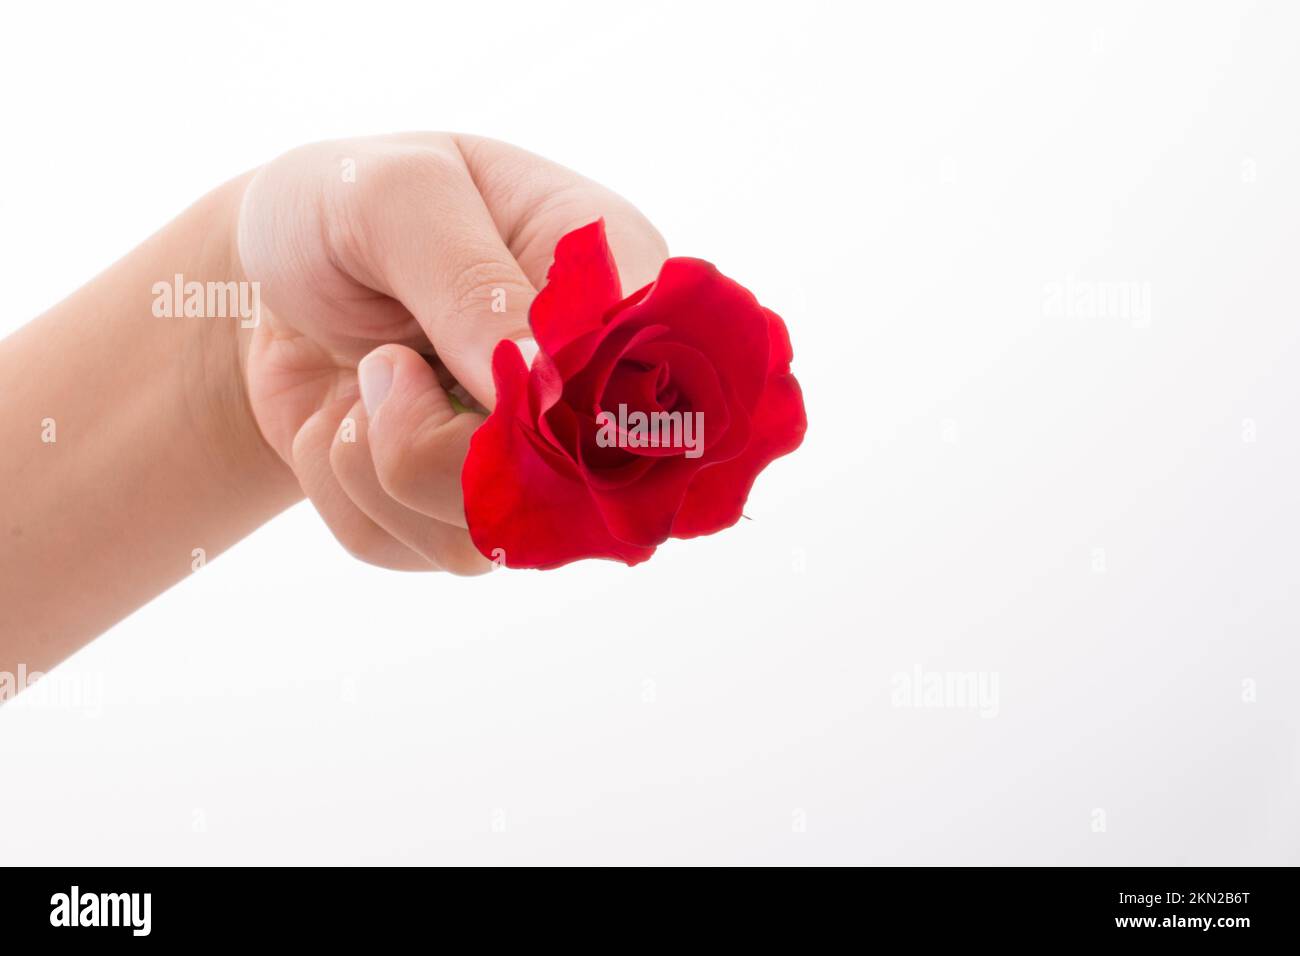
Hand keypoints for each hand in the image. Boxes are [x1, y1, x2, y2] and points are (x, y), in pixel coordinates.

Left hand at [236, 133, 668, 572]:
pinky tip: (350, 418)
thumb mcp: (394, 196)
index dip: (581, 406)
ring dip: (379, 462)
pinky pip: (408, 547)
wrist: (259, 276)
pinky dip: (345, 488)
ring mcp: (536, 462)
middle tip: (384, 365)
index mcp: (613, 282)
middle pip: (569, 485)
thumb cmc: (342, 207)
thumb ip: (469, 277)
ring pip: (484, 534)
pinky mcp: (467, 512)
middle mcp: (593, 388)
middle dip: (442, 445)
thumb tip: (541, 383)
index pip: (656, 377)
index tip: (487, 386)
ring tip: (367, 376)